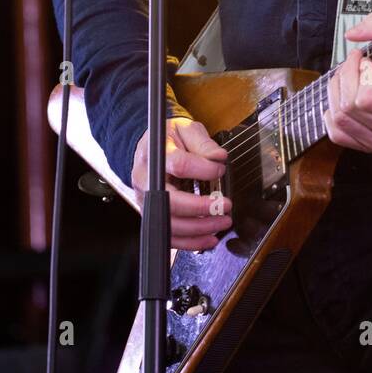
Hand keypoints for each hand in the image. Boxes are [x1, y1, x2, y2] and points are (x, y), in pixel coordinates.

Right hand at [131, 117, 230, 250]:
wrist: (150, 149)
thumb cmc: (170, 139)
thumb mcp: (187, 130)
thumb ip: (203, 143)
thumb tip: (219, 158)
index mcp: (157, 154)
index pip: (179, 164)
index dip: (203, 169)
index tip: (220, 169)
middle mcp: (147, 180)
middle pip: (171, 201)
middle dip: (201, 208)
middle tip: (225, 206)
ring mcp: (146, 200)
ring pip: (170, 223)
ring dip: (199, 229)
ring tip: (222, 223)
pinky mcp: (151, 215)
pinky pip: (168, 235)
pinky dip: (190, 242)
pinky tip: (208, 238)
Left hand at [324, 10, 371, 152]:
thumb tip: (352, 35)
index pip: (366, 99)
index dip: (360, 73)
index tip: (368, 61)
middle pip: (348, 106)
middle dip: (345, 77)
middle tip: (355, 65)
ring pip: (338, 117)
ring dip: (337, 91)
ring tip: (351, 79)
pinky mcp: (365, 147)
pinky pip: (335, 133)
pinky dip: (333, 112)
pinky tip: (345, 98)